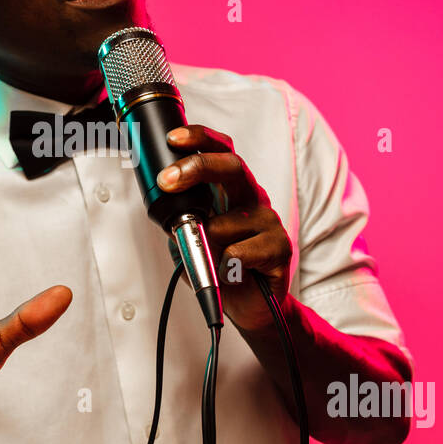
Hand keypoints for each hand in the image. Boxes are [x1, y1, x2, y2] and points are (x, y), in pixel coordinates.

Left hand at [158, 125, 292, 333]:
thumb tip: (162, 209)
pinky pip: (237, 253)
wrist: (251, 305)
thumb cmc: (221, 266)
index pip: (222, 151)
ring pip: (223, 224)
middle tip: (167, 181)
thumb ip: (179, 220)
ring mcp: (269, 222)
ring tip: (211, 261)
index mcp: (233, 190)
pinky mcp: (280, 248)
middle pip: (232, 167)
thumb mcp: (191, 239)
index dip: (200, 139)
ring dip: (206, 245)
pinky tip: (231, 274)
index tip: (173, 139)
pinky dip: (223, 267)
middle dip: (197, 168)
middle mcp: (253, 199)